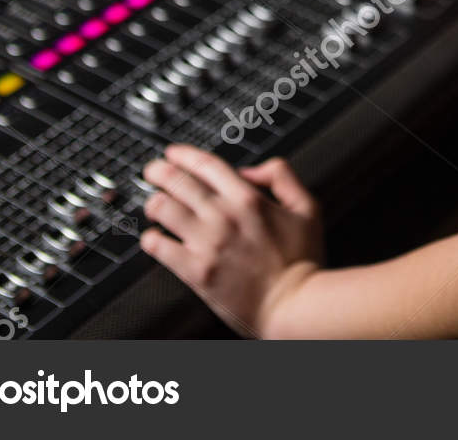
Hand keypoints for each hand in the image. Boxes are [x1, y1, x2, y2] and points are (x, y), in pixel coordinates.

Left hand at [139, 145, 322, 337]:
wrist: (294, 304)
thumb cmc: (302, 260)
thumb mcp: (307, 207)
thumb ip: (282, 176)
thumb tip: (251, 170)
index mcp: (248, 198)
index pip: (206, 165)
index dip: (184, 154)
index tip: (173, 153)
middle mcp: (223, 216)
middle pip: (178, 181)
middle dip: (159, 171)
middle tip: (153, 171)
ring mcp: (206, 244)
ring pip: (163, 209)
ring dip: (153, 202)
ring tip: (153, 203)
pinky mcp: (194, 271)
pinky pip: (158, 247)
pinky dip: (151, 238)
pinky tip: (154, 237)